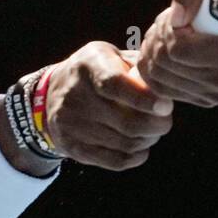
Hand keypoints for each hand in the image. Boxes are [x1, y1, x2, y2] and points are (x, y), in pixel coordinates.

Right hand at [42, 42, 174, 170]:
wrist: (50, 96)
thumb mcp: (111, 56)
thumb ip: (137, 66)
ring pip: (126, 144)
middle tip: (165, 119)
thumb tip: (164, 85)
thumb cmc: (96, 72)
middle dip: (157, 125)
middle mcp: (74, 94)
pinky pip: (116, 161)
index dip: (144, 98)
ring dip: (148, 140)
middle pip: (127, 122)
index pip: (114, 84)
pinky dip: (137, 156)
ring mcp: (71, 124)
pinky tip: (141, 146)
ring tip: (152, 130)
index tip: (166, 106)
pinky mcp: (73, 147)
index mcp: (88, 65)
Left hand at [135, 0, 217, 107]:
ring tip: (166, 30)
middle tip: (169, 19)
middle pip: (165, 63)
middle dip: (159, 36)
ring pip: (157, 76)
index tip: (177, 14)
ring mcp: (214, 96)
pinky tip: (162, 47)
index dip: (168, 29)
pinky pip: (158, 87)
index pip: (179, 50)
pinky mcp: (202, 101)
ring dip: (153, 48)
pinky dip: (151, 65)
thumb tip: (176, 20)